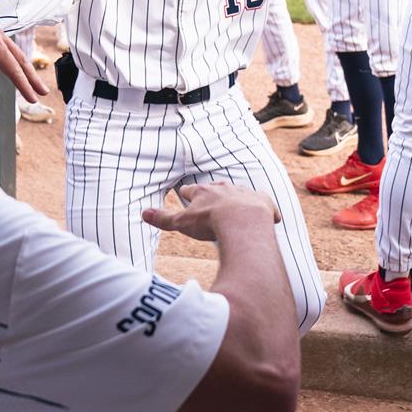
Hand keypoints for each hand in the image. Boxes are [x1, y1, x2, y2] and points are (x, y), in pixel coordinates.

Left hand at [0, 19, 47, 111]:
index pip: (13, 69)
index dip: (23, 86)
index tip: (33, 99)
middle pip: (20, 59)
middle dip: (32, 77)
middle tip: (43, 92)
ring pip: (15, 52)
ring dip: (25, 68)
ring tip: (34, 82)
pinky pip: (7, 46)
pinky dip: (15, 58)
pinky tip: (16, 66)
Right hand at [142, 182, 280, 240]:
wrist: (241, 221)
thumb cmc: (209, 222)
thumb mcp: (182, 223)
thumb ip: (163, 218)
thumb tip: (143, 213)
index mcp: (204, 191)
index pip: (191, 190)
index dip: (187, 194)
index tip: (185, 194)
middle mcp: (225, 188)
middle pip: (216, 188)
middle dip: (213, 194)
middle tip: (211, 202)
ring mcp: (245, 193)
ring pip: (240, 194)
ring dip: (238, 200)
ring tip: (237, 210)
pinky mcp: (264, 203)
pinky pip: (265, 204)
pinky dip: (266, 211)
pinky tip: (268, 219)